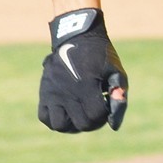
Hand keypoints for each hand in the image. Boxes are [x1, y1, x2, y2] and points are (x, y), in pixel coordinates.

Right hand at [38, 8, 128, 131]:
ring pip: (59, 125)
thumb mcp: (116, 73)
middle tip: (95, 109)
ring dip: (72, 125)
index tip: (106, 103)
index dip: (105, 114)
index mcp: (86, 85)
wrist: (77, 37)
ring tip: (80, 114)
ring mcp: (52, 92)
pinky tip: (67, 111)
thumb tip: (114, 126)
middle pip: (81, 124)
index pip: (96, 116)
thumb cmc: (101, 57)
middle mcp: (67, 91)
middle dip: (92, 121)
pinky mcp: (44, 91)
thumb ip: (119, 98)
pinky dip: (55, 119)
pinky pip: (44, 117)